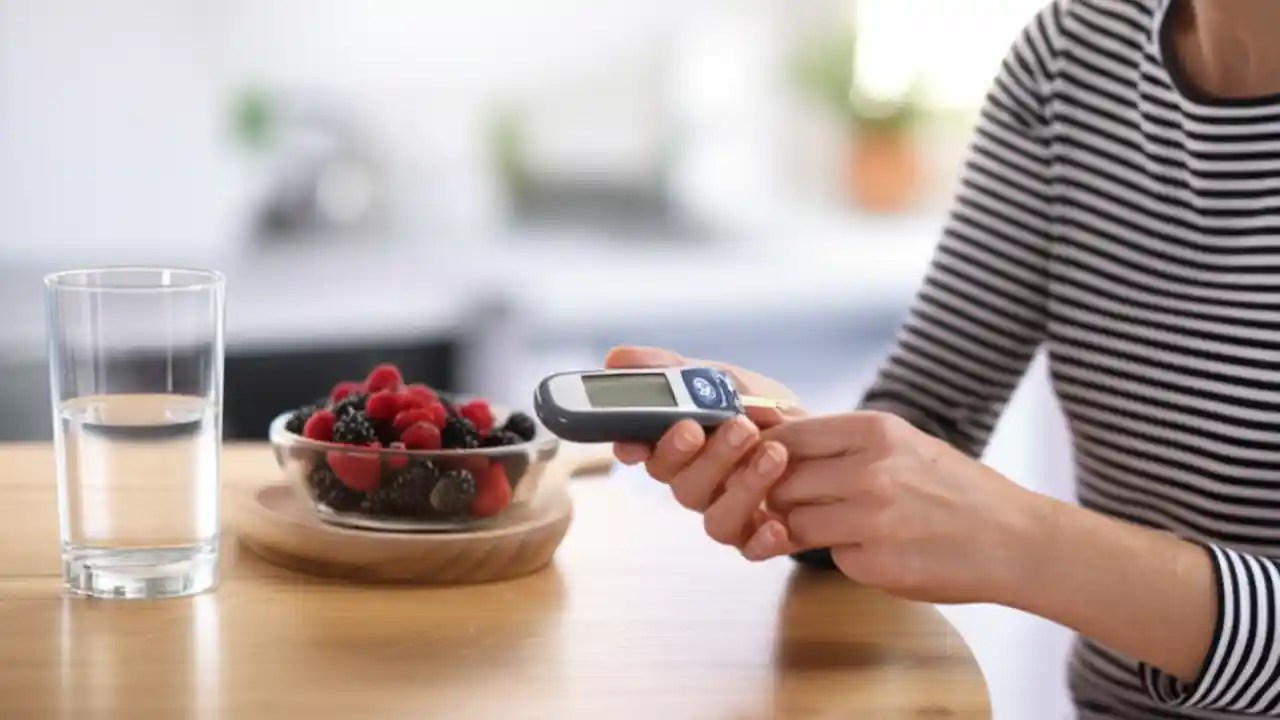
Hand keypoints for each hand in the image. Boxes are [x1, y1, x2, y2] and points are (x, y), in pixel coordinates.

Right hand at [604, 345, 806, 552]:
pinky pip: (750, 549)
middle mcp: (694, 484)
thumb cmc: (760, 409)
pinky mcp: (755, 536)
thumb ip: (672, 369)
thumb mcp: (721, 378)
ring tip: (774, 454)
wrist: (818, 440)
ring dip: (743, 487)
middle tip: (740, 426)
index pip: (643, 452)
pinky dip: (762, 540)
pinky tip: (779, 523)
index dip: (636, 448)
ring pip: (714, 518)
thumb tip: (616, 358)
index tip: (641, 441)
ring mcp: (724, 512)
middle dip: (709, 456)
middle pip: (681, 483)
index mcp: (676, 447)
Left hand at [745, 411, 1041, 604]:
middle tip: (800, 503)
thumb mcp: (903, 444)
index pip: (789, 436)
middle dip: (782, 496)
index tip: (766, 466)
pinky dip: (846, 557)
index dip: (769, 454)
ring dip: (805, 529)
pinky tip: (880, 550)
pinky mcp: (878, 565)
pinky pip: (832, 558)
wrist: (1015, 539)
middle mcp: (872, 470)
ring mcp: (873, 520)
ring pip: (796, 524)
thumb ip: (843, 443)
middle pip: (782, 483)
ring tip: (840, 527)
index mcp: (878, 431)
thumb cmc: (955, 489)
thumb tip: (774, 432)